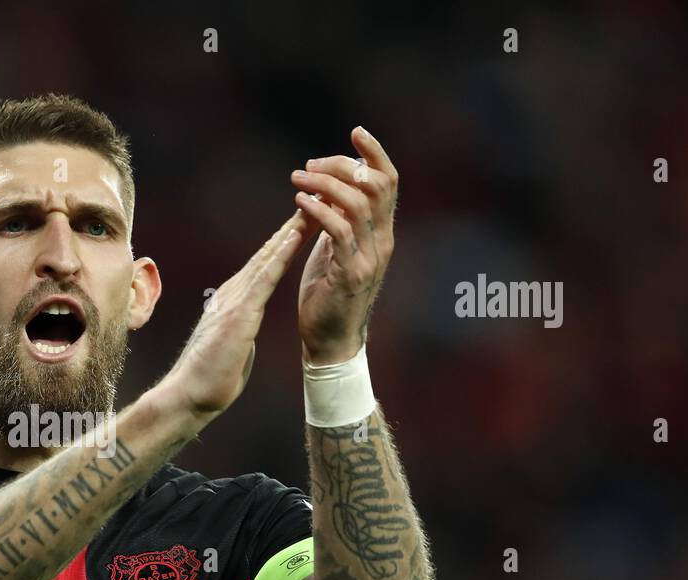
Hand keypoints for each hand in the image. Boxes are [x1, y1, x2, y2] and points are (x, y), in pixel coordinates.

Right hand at [157, 211, 308, 422]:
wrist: (191, 395)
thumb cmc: (211, 378)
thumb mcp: (233, 345)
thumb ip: (240, 329)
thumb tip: (244, 328)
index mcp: (236, 300)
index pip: (267, 263)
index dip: (288, 239)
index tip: (310, 218)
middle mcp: (234, 292)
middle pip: (269, 251)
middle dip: (295, 223)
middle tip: (318, 196)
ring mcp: (234, 300)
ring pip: (268, 256)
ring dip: (292, 229)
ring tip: (314, 204)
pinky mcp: (238, 313)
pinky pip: (264, 278)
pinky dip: (280, 255)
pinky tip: (294, 236)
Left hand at [290, 126, 397, 364]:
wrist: (329, 340)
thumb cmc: (327, 294)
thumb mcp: (335, 249)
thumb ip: (339, 219)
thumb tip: (328, 188)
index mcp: (382, 232)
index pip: (389, 182)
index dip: (376, 153)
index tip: (356, 131)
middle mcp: (382, 241)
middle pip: (375, 184)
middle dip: (343, 166)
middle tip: (309, 165)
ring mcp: (370, 257)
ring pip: (358, 203)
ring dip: (326, 185)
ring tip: (298, 179)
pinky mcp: (350, 273)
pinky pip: (339, 232)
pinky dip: (319, 210)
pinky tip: (300, 202)